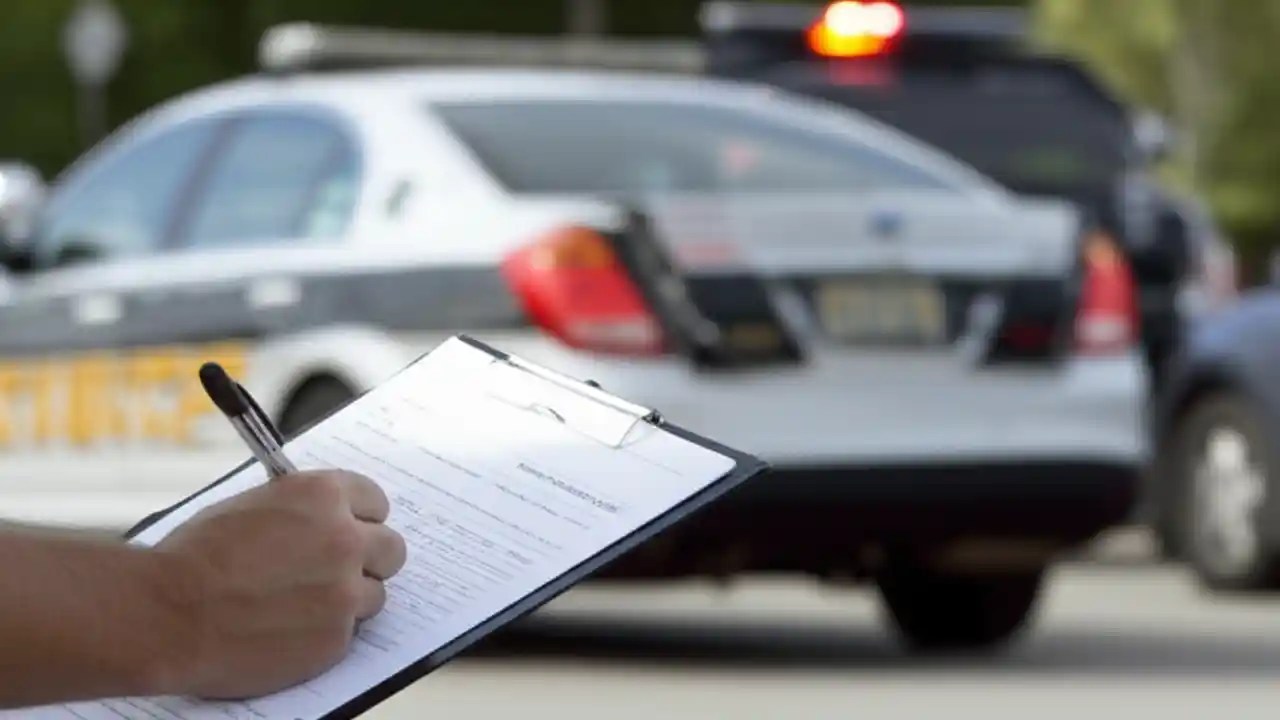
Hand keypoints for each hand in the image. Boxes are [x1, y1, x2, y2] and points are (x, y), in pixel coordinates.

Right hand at [151, 470, 407, 698]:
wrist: (166, 613)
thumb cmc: (193, 557)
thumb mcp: (251, 508)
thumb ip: (299, 512)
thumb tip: (321, 520)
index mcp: (322, 496)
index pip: (375, 501)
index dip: (362, 519)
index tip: (354, 530)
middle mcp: (344, 539)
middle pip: (391, 549)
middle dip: (369, 560)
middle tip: (341, 573)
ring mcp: (345, 592)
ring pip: (374, 595)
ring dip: (348, 601)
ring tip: (302, 607)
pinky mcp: (336, 639)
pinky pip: (348, 634)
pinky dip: (325, 635)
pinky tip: (289, 632)